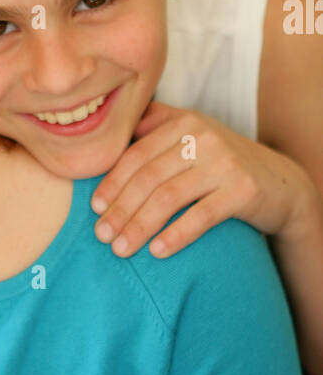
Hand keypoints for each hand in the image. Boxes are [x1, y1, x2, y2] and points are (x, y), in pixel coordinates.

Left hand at [90, 101, 314, 258]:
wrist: (278, 182)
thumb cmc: (219, 163)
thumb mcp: (190, 137)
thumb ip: (152, 129)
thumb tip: (101, 144)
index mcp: (182, 122)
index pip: (136, 154)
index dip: (112, 183)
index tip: (94, 209)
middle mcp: (203, 137)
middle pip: (148, 177)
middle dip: (120, 210)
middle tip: (102, 236)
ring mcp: (224, 163)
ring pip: (169, 197)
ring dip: (139, 226)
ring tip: (121, 249)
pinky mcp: (243, 190)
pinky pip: (201, 216)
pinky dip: (175, 235)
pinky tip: (157, 251)